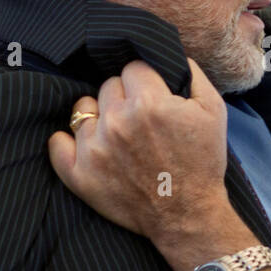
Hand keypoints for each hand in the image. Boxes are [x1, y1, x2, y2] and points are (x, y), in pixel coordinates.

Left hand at [48, 58, 231, 246]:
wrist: (188, 216)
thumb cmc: (202, 162)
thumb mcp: (214, 110)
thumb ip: (191, 73)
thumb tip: (168, 55)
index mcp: (149, 103)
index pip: (133, 68)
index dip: (147, 82)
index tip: (155, 98)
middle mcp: (117, 123)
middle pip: (108, 85)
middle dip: (125, 97)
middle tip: (141, 120)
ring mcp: (94, 149)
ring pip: (83, 108)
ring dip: (99, 116)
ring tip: (118, 134)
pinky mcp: (79, 175)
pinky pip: (57, 142)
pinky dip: (69, 141)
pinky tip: (89, 145)